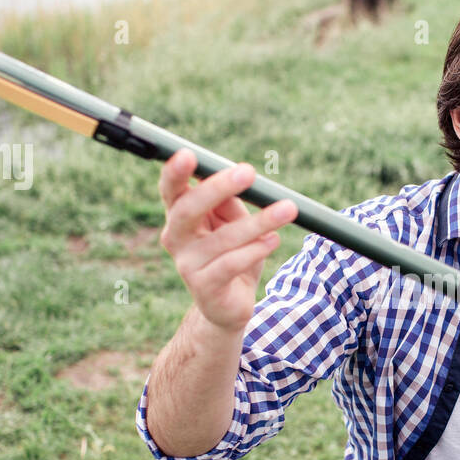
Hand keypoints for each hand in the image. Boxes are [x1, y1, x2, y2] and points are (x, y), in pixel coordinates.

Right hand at [158, 149, 297, 332]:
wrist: (231, 304)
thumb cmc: (233, 254)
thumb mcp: (234, 222)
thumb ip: (231, 202)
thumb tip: (239, 177)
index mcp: (179, 216)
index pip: (171, 190)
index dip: (175, 173)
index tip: (188, 154)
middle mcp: (176, 239)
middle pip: (187, 210)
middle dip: (217, 188)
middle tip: (248, 172)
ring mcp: (187, 265)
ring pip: (221, 238)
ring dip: (258, 222)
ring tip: (287, 209)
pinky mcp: (204, 288)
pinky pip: (231, 264)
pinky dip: (256, 249)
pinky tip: (274, 240)